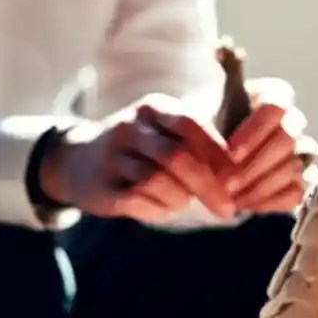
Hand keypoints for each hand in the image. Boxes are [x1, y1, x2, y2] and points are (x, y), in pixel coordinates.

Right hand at [40, 94, 236, 222]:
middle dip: (208, 186)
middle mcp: (130, 127)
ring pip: (157, 181)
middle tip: (227, 209)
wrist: (79, 160)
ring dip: (180, 198)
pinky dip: (158, 210)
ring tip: (183, 201)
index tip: (237, 180)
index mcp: (154, 108)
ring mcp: (111, 156)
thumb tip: (238, 177)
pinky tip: (164, 209)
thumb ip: (200, 146)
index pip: (191, 124)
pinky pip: (137, 201)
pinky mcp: (100, 187)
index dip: (217, 153)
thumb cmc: (143, 148)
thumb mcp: (168, 132)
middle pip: (177, 156)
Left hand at [223, 77, 308, 213]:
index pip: (277, 108)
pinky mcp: (301, 181)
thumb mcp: (218, 97)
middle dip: (255, 163)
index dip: (254, 131)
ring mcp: (302, 153)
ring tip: (231, 197)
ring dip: (260, 184)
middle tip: (225, 182)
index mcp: (278, 96)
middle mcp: (296, 122)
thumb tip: (224, 44)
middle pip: (288, 140)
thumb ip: (226, 71)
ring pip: (293, 167)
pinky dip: (271, 199)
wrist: (214, 156)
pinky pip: (297, 191)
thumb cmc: (216, 125)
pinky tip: (246, 205)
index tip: (227, 151)